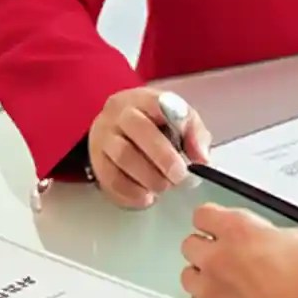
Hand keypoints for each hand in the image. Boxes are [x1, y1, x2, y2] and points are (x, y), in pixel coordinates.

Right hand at [87, 87, 211, 208]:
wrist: (119, 126)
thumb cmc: (155, 124)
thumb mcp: (181, 119)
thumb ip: (195, 134)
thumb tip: (202, 160)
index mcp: (145, 99)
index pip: (159, 104)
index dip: (179, 127)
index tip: (193, 151)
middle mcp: (120, 113)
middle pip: (139, 131)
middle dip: (164, 158)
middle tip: (180, 177)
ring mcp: (104, 135)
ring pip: (122, 156)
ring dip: (148, 178)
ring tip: (164, 187)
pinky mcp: (96, 159)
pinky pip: (109, 178)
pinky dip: (130, 192)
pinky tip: (146, 197)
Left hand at [180, 204, 297, 297]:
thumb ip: (273, 234)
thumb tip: (268, 240)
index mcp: (240, 232)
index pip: (203, 215)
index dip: (213, 219)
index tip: (219, 224)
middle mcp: (218, 260)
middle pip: (189, 244)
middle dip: (207, 245)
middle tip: (228, 252)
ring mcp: (212, 293)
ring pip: (189, 276)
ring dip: (204, 274)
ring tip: (228, 279)